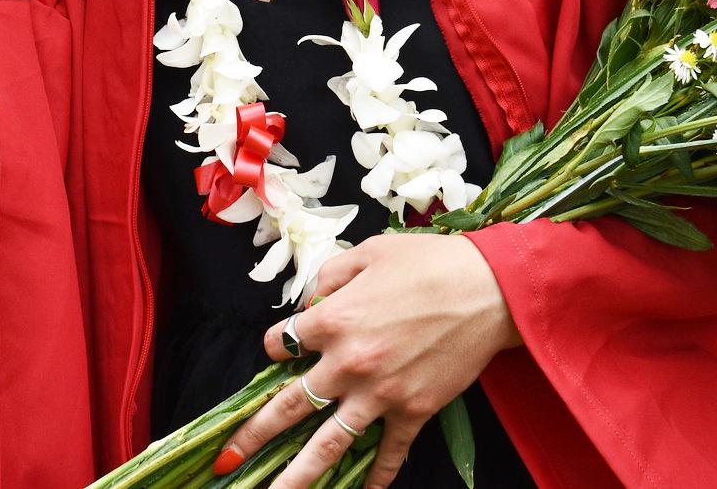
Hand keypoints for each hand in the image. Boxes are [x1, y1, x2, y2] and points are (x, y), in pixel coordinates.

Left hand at [212, 233, 520, 488]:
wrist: (489, 289)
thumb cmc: (429, 262)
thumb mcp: (368, 250)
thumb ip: (330, 276)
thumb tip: (309, 302)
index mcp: (332, 319)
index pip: (281, 343)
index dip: (277, 347)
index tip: (281, 350)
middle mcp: (348, 362)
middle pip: (289, 408)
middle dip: (254, 435)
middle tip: (227, 459)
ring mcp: (380, 394)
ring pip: (328, 444)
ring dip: (298, 475)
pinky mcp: (414, 412)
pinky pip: (388, 454)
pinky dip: (375, 477)